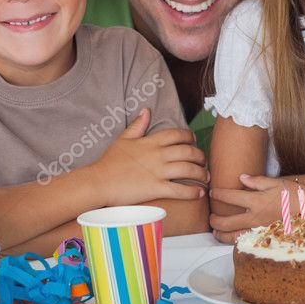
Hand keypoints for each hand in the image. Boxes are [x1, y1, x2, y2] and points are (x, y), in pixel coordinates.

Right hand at [87, 108, 208, 205]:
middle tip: (204, 161)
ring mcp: (158, 172)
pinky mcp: (156, 188)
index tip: (194, 140)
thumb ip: (138, 125)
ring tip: (205, 177)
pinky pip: (180, 190)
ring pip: (188, 170)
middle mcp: (158, 155)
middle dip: (200, 156)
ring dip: (201, 173)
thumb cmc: (109, 162)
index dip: (190, 136)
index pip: (177, 134)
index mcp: (151, 142)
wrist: (99, 182)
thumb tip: (146, 110)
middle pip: (188, 151)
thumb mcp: (123, 139)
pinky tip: (199, 193)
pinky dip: (193, 192)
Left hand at [210, 174, 304, 241]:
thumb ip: (257, 181)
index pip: (231, 196)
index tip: (213, 192)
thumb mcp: (277, 182)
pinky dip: (236, 242)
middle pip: (226, 222)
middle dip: (214, 220)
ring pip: (234, 237)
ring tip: (216, 232)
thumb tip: (242, 178)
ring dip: (221, 235)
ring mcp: (260, 230)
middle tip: (210, 218)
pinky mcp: (266, 239)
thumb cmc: (297, 194)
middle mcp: (255, 217)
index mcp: (257, 200)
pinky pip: (247, 243)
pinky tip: (234, 240)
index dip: (219, 194)